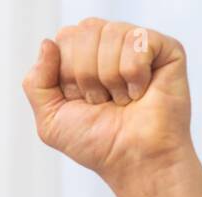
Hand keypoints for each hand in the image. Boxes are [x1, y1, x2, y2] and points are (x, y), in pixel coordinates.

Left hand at [22, 17, 192, 185]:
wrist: (133, 161)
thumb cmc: (97, 144)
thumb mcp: (50, 120)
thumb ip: (36, 82)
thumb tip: (48, 43)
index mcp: (82, 55)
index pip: (64, 39)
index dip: (68, 75)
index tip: (82, 102)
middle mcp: (109, 45)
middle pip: (84, 31)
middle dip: (87, 75)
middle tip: (104, 102)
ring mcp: (138, 45)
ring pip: (110, 34)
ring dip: (111, 78)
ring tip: (123, 100)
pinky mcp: (165, 49)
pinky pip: (138, 40)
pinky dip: (134, 74)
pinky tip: (142, 92)